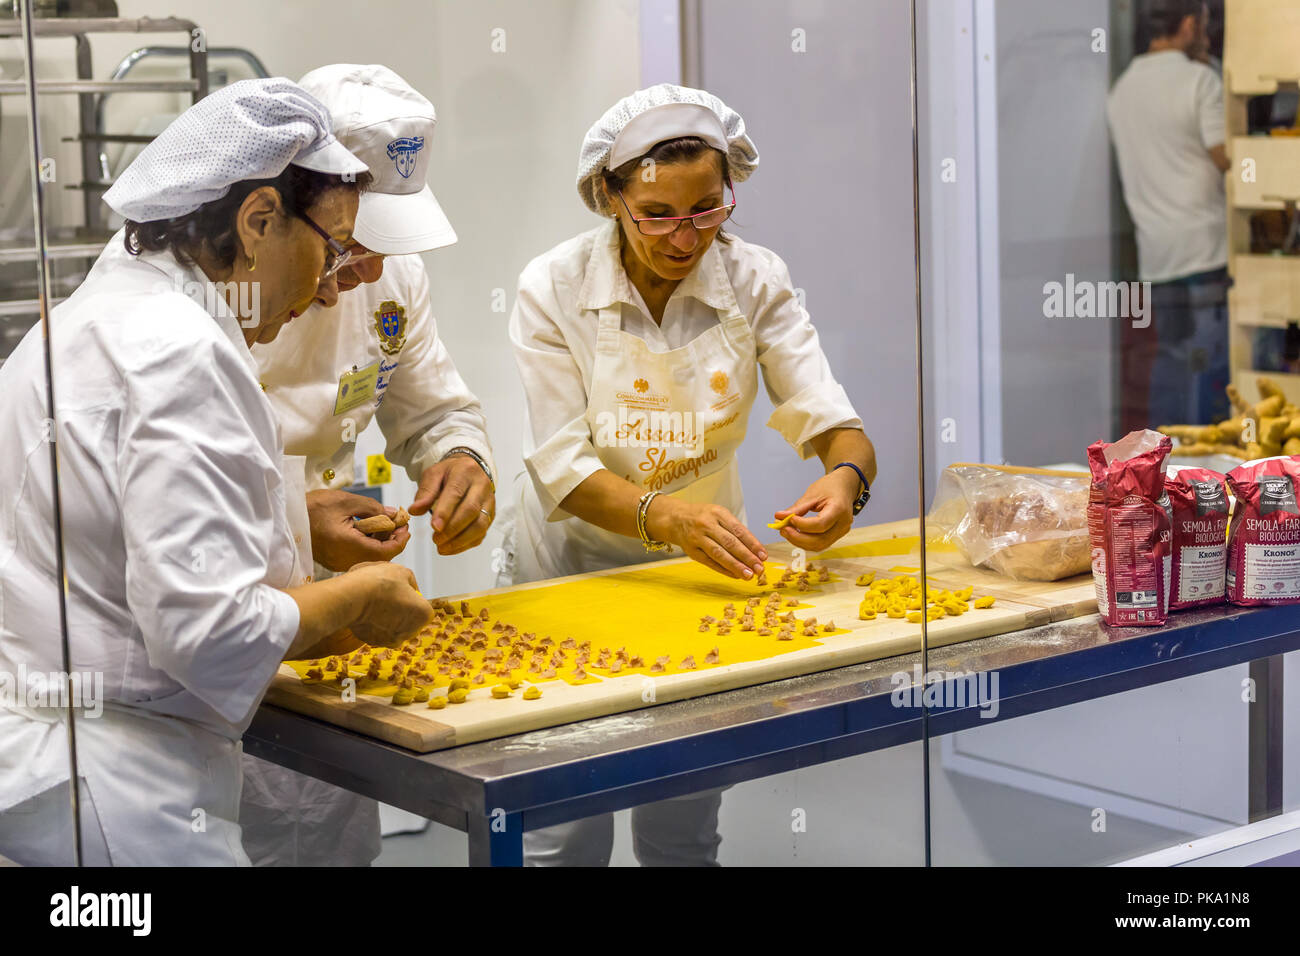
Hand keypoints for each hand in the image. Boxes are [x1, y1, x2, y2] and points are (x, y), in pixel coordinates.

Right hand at [307, 489, 410, 571]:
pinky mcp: (333, 560)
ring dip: (379, 541)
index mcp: (348, 546)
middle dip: (392, 539)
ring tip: (382, 522)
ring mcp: (337, 563)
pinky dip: (367, 544)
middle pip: (379, 557)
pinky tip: (367, 529)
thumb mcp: (346, 501)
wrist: (285, 517)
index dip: (400, 540)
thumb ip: (373, 508)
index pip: (386, 552)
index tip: (405, 526)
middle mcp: (344, 560)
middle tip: (397, 521)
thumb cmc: (312, 507)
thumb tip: (393, 515)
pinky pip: (357, 556)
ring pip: (369, 557)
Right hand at [343, 561, 431, 646]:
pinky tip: (366, 610)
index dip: (413, 598)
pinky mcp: (374, 642)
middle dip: (401, 610)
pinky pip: (376, 632)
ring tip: (375, 602)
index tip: (402, 591)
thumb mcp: (401, 571)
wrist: (353, 596)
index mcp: (423, 614)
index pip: (422, 607)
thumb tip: (410, 588)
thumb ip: (410, 581)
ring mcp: (391, 639)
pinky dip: (373, 624)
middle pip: (408, 620)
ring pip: (392, 627)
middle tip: (388, 596)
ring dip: (387, 618)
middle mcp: (411, 631)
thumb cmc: (380, 582)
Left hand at [408, 455, 494, 555]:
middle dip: (453, 529)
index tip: (434, 527)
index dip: (445, 512)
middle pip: (471, 510)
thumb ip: (425, 492)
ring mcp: (489, 502)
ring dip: (461, 540)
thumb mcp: (434, 474)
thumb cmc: (451, 472)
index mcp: (465, 472)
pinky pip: (482, 533)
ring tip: (442, 547)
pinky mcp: (491, 515)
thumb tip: (415, 510)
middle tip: (436, 540)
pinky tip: (452, 547)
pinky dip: (467, 544)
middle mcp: (481, 486)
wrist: (471, 469)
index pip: (456, 493)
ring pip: (481, 524)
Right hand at [647, 497, 766, 579]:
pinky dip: (724, 570)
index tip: (763, 555)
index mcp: (718, 513)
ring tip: (749, 575)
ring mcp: (697, 538)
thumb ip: (734, 529)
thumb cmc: (703, 517)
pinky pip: (710, 562)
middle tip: (759, 568)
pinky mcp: (691, 551)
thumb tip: (754, 549)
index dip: (752, 544)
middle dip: (747, 557)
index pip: (738, 530)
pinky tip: (735, 575)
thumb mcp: (719, 514)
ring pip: (719, 554)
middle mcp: (707, 525)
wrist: (675, 518)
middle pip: (730, 543)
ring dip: (736, 566)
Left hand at [774, 469, 858, 551]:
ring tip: (785, 530)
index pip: (820, 524)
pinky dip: (805, 541)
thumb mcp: (812, 493)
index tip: (788, 519)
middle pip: (820, 540)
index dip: (802, 525)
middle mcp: (843, 523)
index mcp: (839, 508)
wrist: (844, 486)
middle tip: (782, 529)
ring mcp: (841, 531)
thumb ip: (797, 508)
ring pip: (819, 545)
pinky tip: (794, 533)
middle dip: (798, 537)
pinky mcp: (836, 535)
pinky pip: (820, 543)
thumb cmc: (830, 487)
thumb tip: (779, 517)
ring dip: (799, 541)